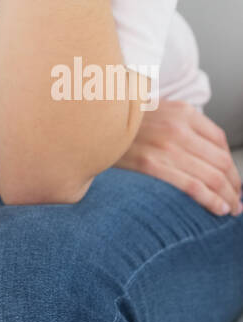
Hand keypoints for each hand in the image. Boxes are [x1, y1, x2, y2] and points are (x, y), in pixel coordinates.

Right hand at [114, 98, 242, 216]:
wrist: (92, 124)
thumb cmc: (124, 123)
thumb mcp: (159, 111)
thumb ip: (184, 126)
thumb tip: (209, 156)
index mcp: (183, 112)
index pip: (219, 142)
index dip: (231, 166)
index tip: (233, 180)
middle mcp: (178, 128)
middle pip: (220, 161)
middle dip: (234, 185)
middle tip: (237, 200)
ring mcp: (166, 146)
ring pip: (212, 176)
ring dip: (227, 196)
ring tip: (231, 209)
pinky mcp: (152, 165)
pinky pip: (193, 187)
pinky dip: (211, 200)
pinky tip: (218, 209)